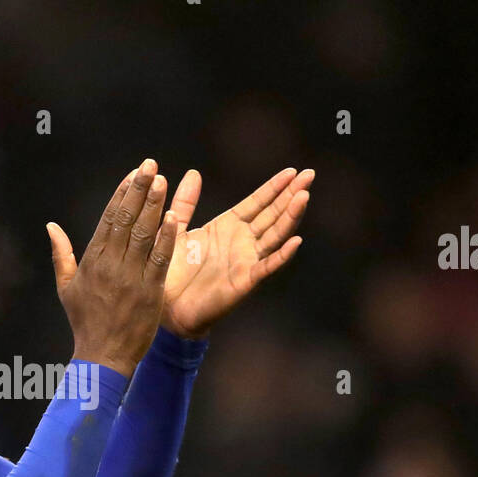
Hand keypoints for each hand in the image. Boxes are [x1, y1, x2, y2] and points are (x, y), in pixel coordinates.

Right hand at [47, 159, 178, 377]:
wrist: (102, 356)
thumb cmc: (85, 322)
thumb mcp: (66, 287)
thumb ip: (61, 254)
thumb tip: (51, 226)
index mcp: (91, 261)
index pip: (108, 219)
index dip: (121, 194)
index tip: (132, 173)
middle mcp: (109, 265)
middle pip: (125, 220)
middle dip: (138, 190)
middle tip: (149, 165)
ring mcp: (130, 277)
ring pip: (143, 235)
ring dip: (153, 206)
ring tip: (161, 181)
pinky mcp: (149, 291)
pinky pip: (159, 259)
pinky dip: (166, 238)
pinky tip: (174, 216)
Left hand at [159, 167, 313, 339]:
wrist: (168, 306)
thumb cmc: (172, 270)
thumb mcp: (176, 228)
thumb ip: (185, 202)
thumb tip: (194, 172)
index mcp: (229, 226)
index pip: (257, 202)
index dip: (274, 187)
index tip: (292, 170)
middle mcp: (243, 241)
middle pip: (272, 214)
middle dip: (290, 194)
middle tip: (310, 174)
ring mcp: (247, 260)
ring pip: (274, 235)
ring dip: (290, 217)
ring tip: (303, 196)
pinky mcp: (245, 281)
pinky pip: (266, 266)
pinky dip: (281, 255)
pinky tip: (295, 241)